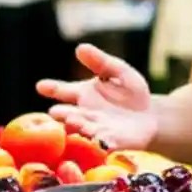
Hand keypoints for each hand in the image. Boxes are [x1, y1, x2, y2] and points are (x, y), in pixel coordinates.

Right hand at [36, 44, 156, 150]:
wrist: (151, 117)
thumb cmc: (131, 92)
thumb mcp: (119, 71)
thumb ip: (100, 62)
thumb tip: (80, 47)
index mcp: (83, 94)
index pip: (63, 91)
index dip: (51, 88)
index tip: (40, 86)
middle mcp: (84, 113)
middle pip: (67, 114)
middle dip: (61, 114)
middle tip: (54, 113)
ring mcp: (96, 129)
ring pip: (81, 130)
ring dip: (77, 127)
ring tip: (76, 123)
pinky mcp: (111, 142)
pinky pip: (103, 144)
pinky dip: (101, 143)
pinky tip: (101, 141)